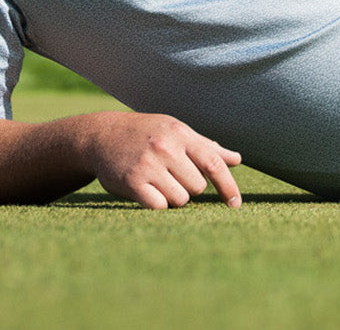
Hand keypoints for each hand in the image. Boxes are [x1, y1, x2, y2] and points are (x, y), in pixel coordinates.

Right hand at [79, 112, 243, 209]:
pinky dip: (157, 203)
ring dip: (173, 196)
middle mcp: (166, 148)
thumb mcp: (176, 132)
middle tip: (171, 175)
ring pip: (180, 199)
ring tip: (158, 181)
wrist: (102, 135)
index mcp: (182, 135)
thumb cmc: (147, 134)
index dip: (228, 186)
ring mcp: (148, 165)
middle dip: (189, 187)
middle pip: (197, 187)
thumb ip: (206, 147)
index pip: (213, 164)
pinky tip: (147, 191)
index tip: (236, 204)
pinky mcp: (132, 182)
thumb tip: (237, 159)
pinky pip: (159, 206)